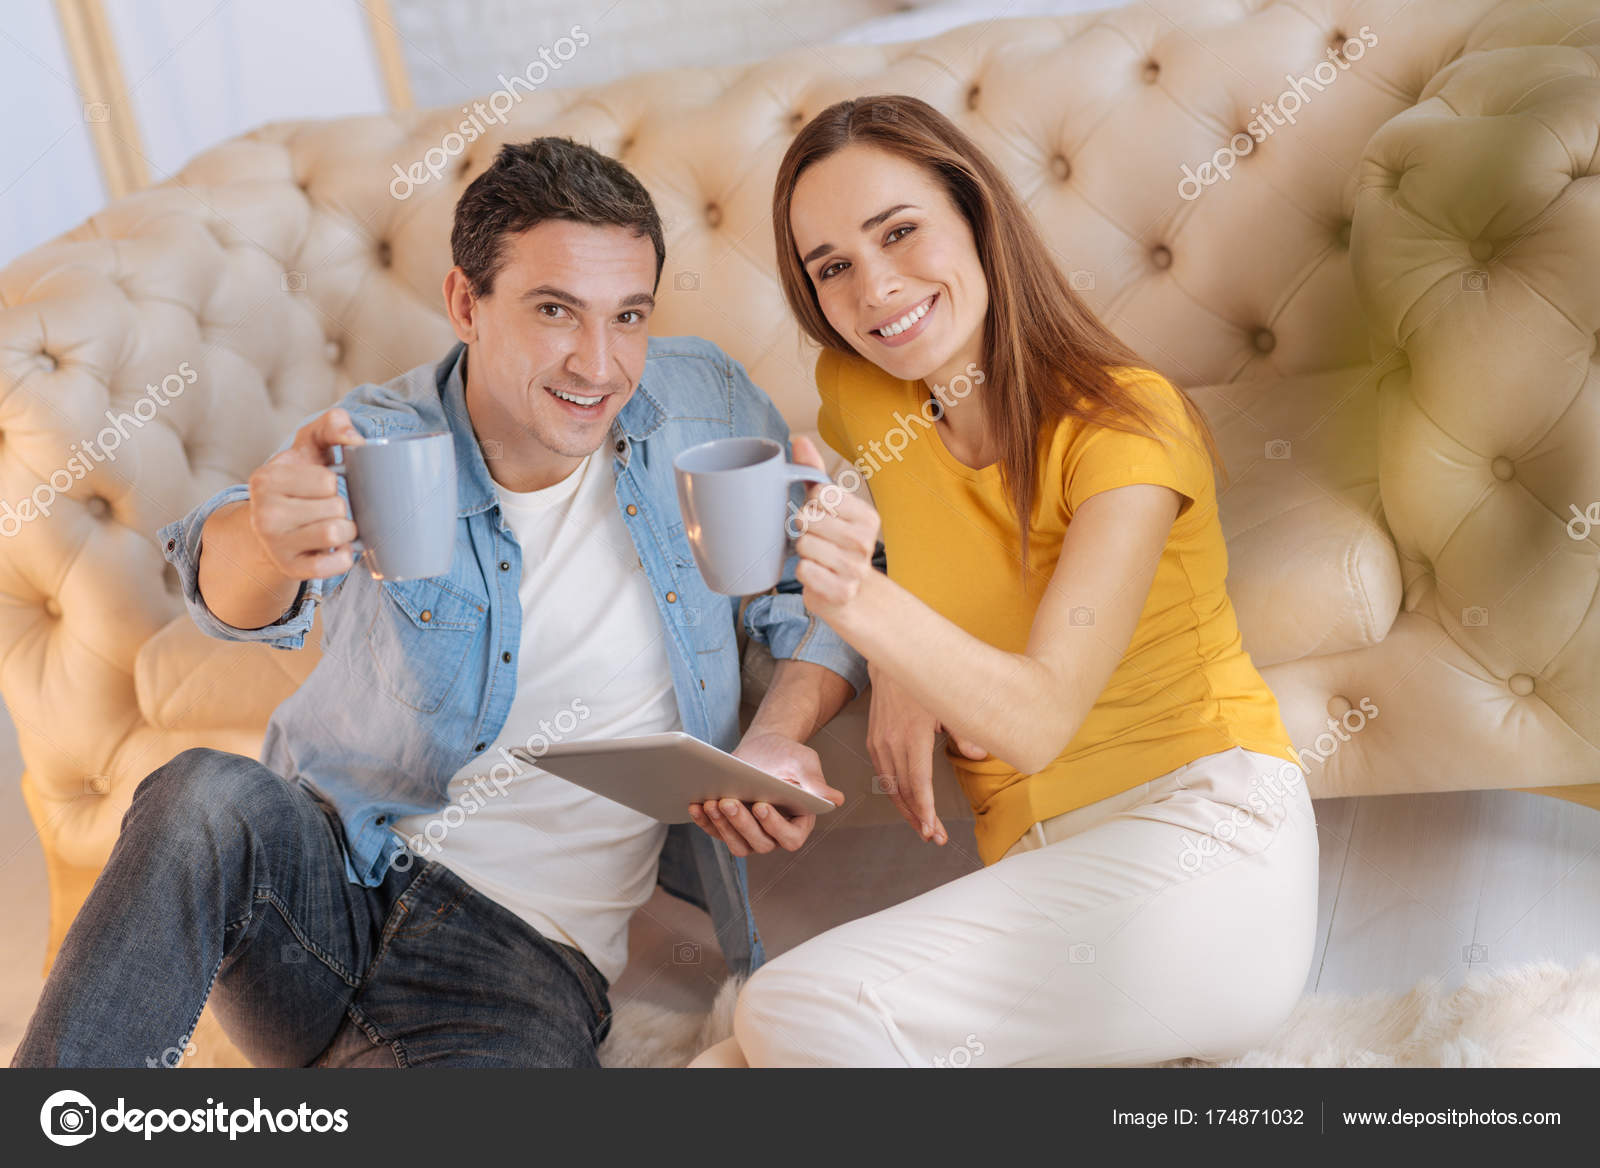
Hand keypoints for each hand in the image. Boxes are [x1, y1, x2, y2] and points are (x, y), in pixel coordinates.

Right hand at [245, 408, 364, 580]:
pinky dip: (344, 557)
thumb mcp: (309, 446)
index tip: (319, 486)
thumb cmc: (299, 480)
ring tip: (333, 525)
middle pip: (336, 507)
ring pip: (336, 533)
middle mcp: (264, 513)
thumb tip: (355, 438)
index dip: (333, 482)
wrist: (273, 526)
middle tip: (326, 508)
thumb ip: (331, 425)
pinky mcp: (290, 569)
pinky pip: (335, 565)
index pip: (328, 480)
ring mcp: (275, 545)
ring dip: (347, 531)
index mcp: (266, 478)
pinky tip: (334, 548)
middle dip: (341, 507)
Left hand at [687, 730, 843, 855]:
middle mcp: (774, 835)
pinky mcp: (729, 827)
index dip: (775, 826)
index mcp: (799, 823)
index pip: (790, 837)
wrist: (763, 749)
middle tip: (728, 800)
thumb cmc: (787, 756)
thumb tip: (835, 799)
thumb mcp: (804, 763)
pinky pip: (716, 831)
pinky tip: (695, 804)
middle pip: (759, 843)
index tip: (762, 805)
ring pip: (736, 844)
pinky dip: (705, 821)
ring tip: (710, 802)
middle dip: (742, 823)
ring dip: (722, 826)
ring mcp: (750, 834)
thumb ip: (816, 782)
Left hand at [788, 435, 881, 619]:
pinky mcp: (841, 592)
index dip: (811, 505)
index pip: (820, 494)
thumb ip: (814, 474)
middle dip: (804, 531)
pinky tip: (818, 575)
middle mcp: (865, 541)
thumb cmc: (834, 545)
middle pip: (807, 520)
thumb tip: (799, 440)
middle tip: (817, 541)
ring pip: (803, 545)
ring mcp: (855, 569)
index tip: (821, 517)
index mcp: (867, 516)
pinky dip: (804, 573)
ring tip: (818, 558)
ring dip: (802, 552)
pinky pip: (804, 571)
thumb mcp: (830, 509)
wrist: (850, 596)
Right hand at [867, 662, 987, 844]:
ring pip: (891, 788)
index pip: (918, 783)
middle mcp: (891, 743)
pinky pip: (883, 775)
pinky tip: (908, 803)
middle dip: (920, 819)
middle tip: (934, 837)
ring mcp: (879, 743)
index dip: (926, 811)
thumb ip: (964, 731)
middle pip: (904, 792)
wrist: (891, 663)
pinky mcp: (873, 742)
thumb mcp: (949, 702)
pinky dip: (896, 794)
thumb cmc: (922, 682)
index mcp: (912, 736)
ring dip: (907, 811)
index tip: (933, 830)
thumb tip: (979, 755)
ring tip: (923, 827)